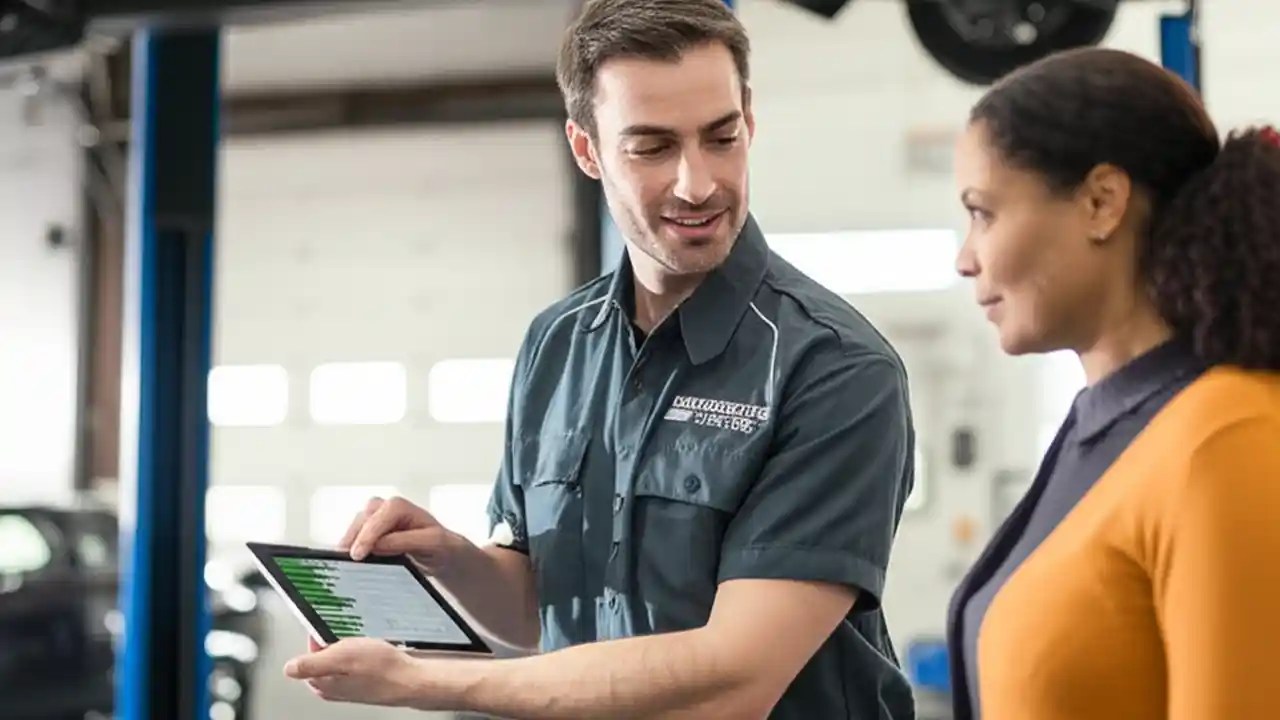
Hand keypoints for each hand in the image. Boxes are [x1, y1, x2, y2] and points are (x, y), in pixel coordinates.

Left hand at [284, 637, 443, 708]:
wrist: (412, 679)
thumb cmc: (380, 669)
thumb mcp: (341, 657)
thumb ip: (311, 662)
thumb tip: (288, 668)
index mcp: (322, 683)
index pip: (307, 656)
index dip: (318, 637)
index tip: (328, 628)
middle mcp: (334, 687)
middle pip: (324, 657)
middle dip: (333, 642)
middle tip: (348, 634)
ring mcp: (351, 685)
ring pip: (341, 659)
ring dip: (349, 646)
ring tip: (362, 640)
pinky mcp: (366, 681)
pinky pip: (356, 662)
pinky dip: (362, 652)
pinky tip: (373, 648)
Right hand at [339, 495, 465, 577]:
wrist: (444, 555)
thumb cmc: (442, 546)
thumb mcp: (432, 543)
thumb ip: (405, 541)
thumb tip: (378, 544)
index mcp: (406, 508)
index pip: (383, 513)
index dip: (369, 533)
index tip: (360, 553)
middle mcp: (390, 509)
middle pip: (366, 516)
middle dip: (356, 536)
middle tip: (349, 558)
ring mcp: (381, 520)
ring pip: (359, 523)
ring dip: (351, 540)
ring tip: (345, 559)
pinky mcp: (375, 533)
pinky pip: (358, 534)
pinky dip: (352, 544)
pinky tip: (348, 558)